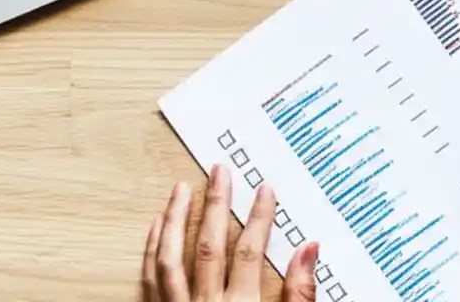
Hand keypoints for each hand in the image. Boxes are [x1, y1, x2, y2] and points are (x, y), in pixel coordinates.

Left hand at [142, 165, 319, 301]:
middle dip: (215, 203)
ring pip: (169, 258)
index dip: (259, 216)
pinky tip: (156, 228)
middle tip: (220, 170)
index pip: (249, 251)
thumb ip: (299, 294)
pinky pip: (149, 280)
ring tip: (180, 189)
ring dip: (174, 219)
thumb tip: (309, 250)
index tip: (265, 189)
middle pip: (207, 246)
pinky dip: (152, 249)